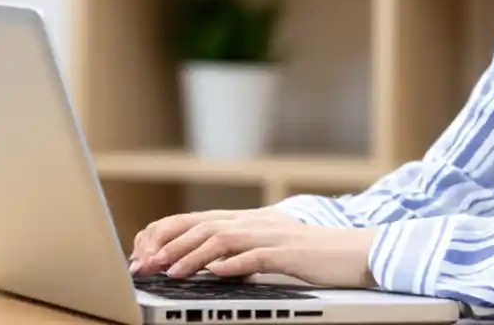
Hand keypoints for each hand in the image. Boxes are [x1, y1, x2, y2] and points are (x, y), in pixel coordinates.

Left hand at [128, 207, 378, 288]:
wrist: (349, 251)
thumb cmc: (308, 254)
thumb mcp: (265, 248)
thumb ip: (237, 251)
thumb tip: (206, 264)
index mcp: (245, 220)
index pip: (194, 220)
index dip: (165, 234)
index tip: (143, 254)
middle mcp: (252, 221)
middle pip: (200, 225)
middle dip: (167, 245)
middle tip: (145, 265)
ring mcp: (269, 234)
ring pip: (221, 238)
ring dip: (191, 255)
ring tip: (169, 271)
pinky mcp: (286, 251)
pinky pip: (255, 255)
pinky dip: (232, 264)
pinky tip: (215, 273)